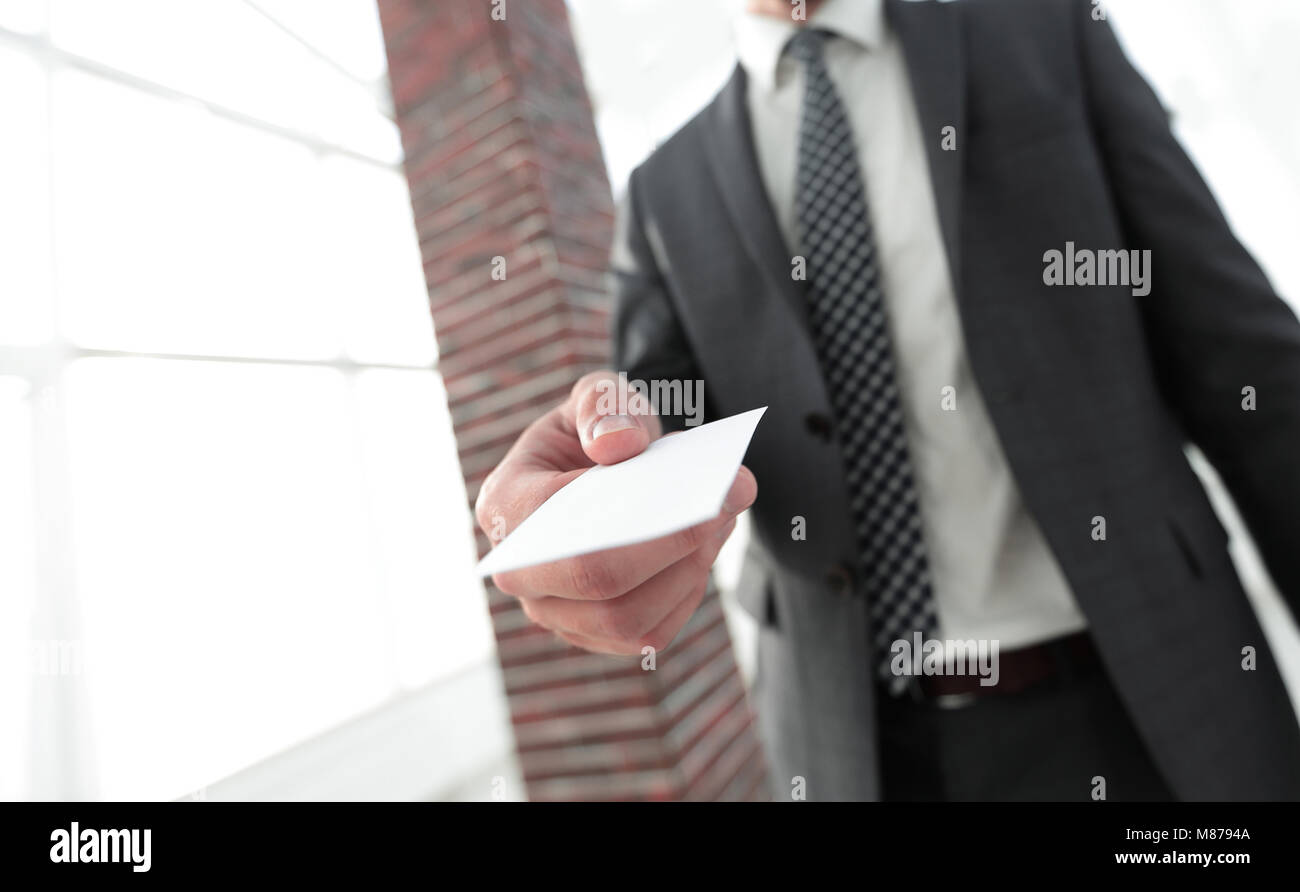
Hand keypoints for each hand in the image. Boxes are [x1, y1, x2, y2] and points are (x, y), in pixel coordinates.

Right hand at [475, 370, 756, 654]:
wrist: (599, 468)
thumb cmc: (599, 431)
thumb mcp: (600, 396)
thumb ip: (603, 406)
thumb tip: (617, 446)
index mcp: (503, 506)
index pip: (569, 534)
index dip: (644, 525)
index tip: (707, 497)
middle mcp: (518, 572)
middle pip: (600, 587)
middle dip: (678, 549)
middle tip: (731, 505)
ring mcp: (552, 611)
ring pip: (629, 619)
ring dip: (689, 572)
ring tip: (723, 520)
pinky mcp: (590, 633)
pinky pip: (646, 635)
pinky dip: (686, 594)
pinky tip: (704, 550)